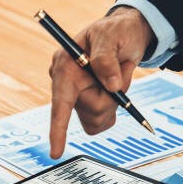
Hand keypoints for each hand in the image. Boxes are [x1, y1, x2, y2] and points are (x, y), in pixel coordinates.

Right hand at [48, 6, 152, 157]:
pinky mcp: (87, 104)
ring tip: (119, 73)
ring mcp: (77, 95)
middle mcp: (66, 83)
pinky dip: (115, 107)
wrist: (126, 33)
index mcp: (65, 65)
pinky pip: (102, 121)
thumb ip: (107, 59)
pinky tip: (116, 88)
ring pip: (98, 118)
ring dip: (116, 100)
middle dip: (113, 97)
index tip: (56, 152)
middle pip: (91, 111)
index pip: (60, 102)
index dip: (58, 129)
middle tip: (122, 68)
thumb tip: (112, 87)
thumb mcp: (111, 36)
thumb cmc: (116, 31)